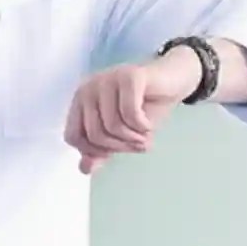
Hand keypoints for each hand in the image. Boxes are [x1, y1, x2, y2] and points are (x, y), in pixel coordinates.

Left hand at [64, 48, 202, 174]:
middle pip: (94, 134)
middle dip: (120, 146)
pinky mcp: (129, 76)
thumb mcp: (121, 135)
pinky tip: (149, 124)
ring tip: (144, 135)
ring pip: (112, 125)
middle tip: (137, 143)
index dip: (95, 151)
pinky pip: (130, 113)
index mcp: (80, 101)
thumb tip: (84, 169)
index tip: (115, 149)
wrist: (173, 81)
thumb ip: (100, 151)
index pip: (73, 137)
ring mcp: (108, 79)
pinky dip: (143, 126)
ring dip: (134, 138)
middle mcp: (89, 88)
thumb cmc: (145, 107)